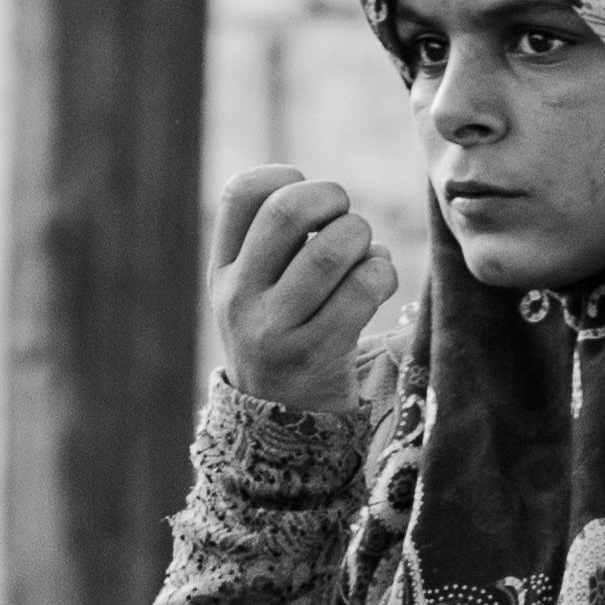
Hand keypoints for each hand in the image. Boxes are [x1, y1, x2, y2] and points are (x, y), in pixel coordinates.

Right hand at [213, 166, 398, 415]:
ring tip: (365, 254)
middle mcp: (239, 299)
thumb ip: (275, 245)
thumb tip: (328, 198)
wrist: (282, 426)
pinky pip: (362, 288)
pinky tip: (379, 281)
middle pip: (286, 212)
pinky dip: (382, 272)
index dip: (283, 178)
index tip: (307, 196)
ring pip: (331, 250)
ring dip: (362, 238)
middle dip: (332, 199)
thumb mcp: (256, 295)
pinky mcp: (316, 355)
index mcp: (222, 273)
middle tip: (346, 218)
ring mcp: (274, 330)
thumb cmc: (283, 340)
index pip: (240, 194)